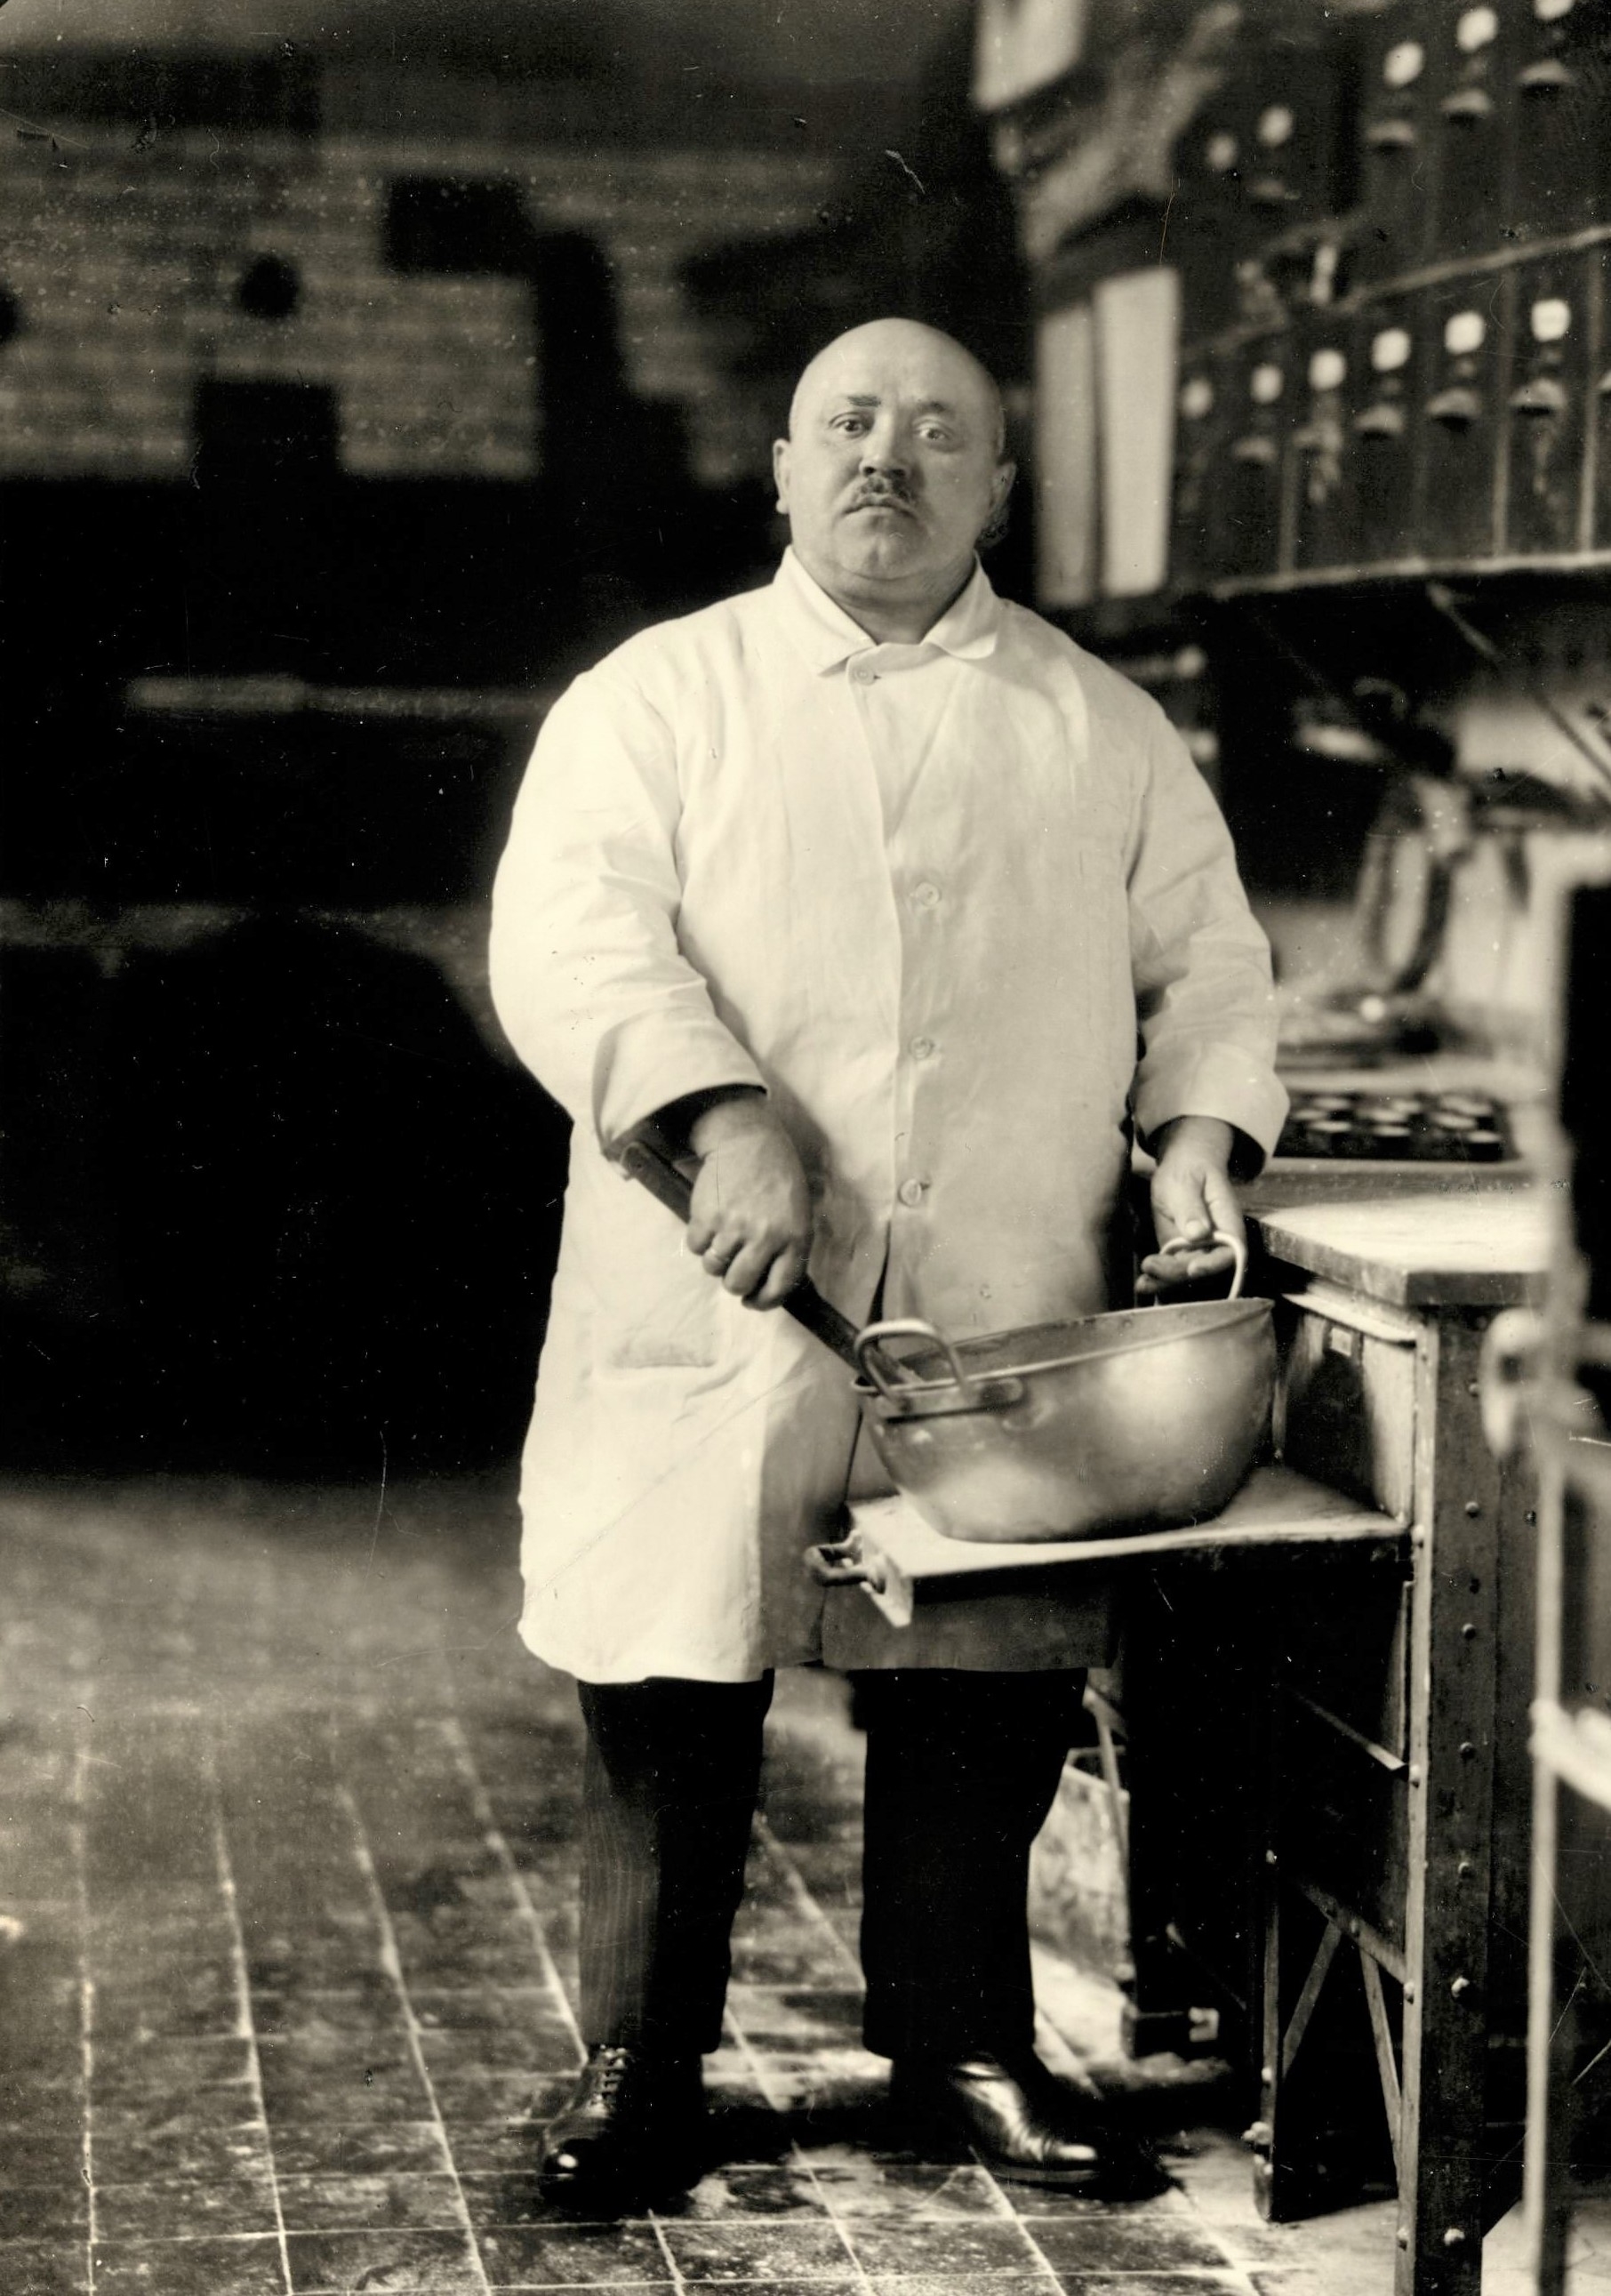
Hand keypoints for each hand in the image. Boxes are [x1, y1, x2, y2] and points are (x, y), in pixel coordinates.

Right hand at [685, 1095, 812, 1308]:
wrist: (748, 1140)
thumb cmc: (776, 1179)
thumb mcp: (798, 1213)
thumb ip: (787, 1249)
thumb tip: (767, 1287)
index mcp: (795, 1238)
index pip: (778, 1288)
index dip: (762, 1301)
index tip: (752, 1300)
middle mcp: (766, 1236)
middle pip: (738, 1284)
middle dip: (733, 1283)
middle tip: (732, 1269)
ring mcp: (735, 1227)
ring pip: (713, 1267)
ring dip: (714, 1259)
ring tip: (722, 1238)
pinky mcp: (707, 1216)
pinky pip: (694, 1247)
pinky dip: (698, 1239)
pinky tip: (709, 1221)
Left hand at [1139, 1115, 1243, 1296]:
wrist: (1182, 1167)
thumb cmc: (1189, 1168)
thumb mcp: (1186, 1181)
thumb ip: (1191, 1206)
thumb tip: (1198, 1233)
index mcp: (1228, 1224)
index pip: (1230, 1252)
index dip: (1214, 1264)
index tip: (1193, 1268)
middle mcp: (1217, 1243)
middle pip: (1204, 1269)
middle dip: (1179, 1275)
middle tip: (1151, 1267)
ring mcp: (1198, 1250)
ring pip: (1187, 1276)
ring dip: (1166, 1283)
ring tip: (1143, 1284)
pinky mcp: (1180, 1252)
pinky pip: (1172, 1271)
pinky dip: (1158, 1279)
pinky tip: (1142, 1284)